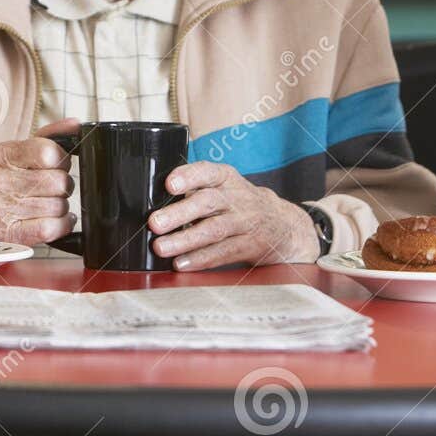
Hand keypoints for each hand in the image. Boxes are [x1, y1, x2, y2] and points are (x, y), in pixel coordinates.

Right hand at [0, 120, 76, 244]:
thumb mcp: (13, 154)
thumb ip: (47, 138)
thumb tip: (75, 125)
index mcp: (3, 155)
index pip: (50, 152)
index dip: (62, 160)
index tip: (57, 166)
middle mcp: (0, 180)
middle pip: (59, 182)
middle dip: (63, 186)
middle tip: (52, 189)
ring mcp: (2, 209)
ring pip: (59, 206)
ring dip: (61, 208)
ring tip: (47, 206)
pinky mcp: (7, 234)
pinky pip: (51, 228)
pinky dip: (62, 225)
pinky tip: (56, 221)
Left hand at [148, 161, 318, 270]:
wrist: (283, 224)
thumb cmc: (239, 203)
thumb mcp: (224, 187)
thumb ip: (195, 190)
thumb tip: (152, 200)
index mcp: (226, 178)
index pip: (207, 172)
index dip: (189, 177)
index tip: (169, 184)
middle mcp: (237, 197)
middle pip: (208, 202)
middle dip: (179, 213)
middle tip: (154, 223)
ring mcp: (246, 222)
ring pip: (214, 230)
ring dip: (185, 240)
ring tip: (162, 248)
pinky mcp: (251, 245)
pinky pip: (224, 252)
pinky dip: (202, 259)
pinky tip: (182, 263)